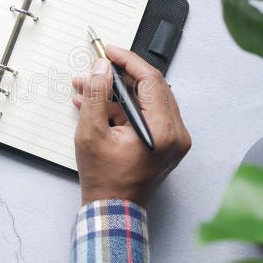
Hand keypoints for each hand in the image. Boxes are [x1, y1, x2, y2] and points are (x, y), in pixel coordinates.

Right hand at [72, 44, 189, 205]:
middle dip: (119, 76)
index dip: (127, 61)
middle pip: (151, 87)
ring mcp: (173, 139)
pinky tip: (97, 105)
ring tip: (87, 88)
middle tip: (95, 69)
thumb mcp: (91, 133)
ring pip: (147, 100)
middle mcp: (175, 134)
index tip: (109, 52)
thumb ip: (95, 95)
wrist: (113, 211)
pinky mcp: (165, 143)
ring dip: (118, 91)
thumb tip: (100, 68)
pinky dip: (123, 107)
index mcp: (163, 131)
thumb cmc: (104, 180)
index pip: (150, 80)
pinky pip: (146, 114)